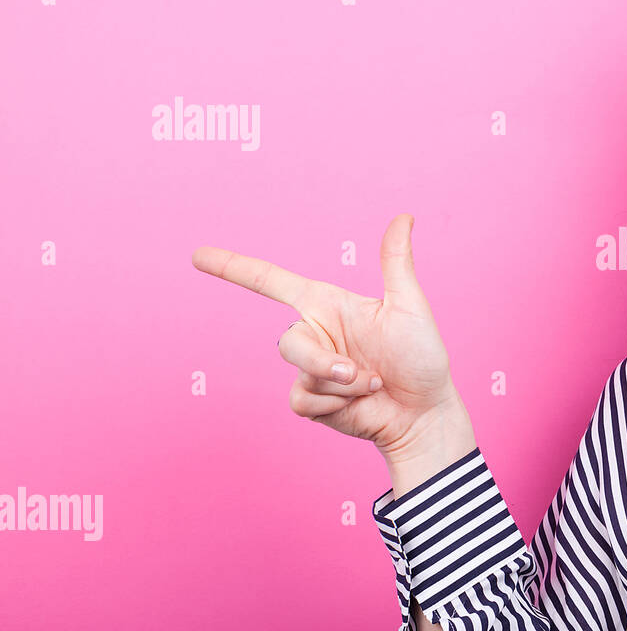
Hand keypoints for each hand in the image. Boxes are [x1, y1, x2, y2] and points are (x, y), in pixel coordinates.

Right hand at [191, 213, 458, 458]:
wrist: (424, 413)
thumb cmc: (422, 357)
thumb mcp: (409, 306)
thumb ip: (396, 263)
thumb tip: (404, 217)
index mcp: (328, 305)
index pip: (272, 282)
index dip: (234, 268)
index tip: (198, 255)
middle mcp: (316, 334)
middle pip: (288, 343)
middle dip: (323, 362)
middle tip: (361, 374)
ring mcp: (311, 369)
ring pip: (299, 373)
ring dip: (340, 384)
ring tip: (372, 384)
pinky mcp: (312, 401)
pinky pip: (301, 400)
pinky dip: (333, 405)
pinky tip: (358, 404)